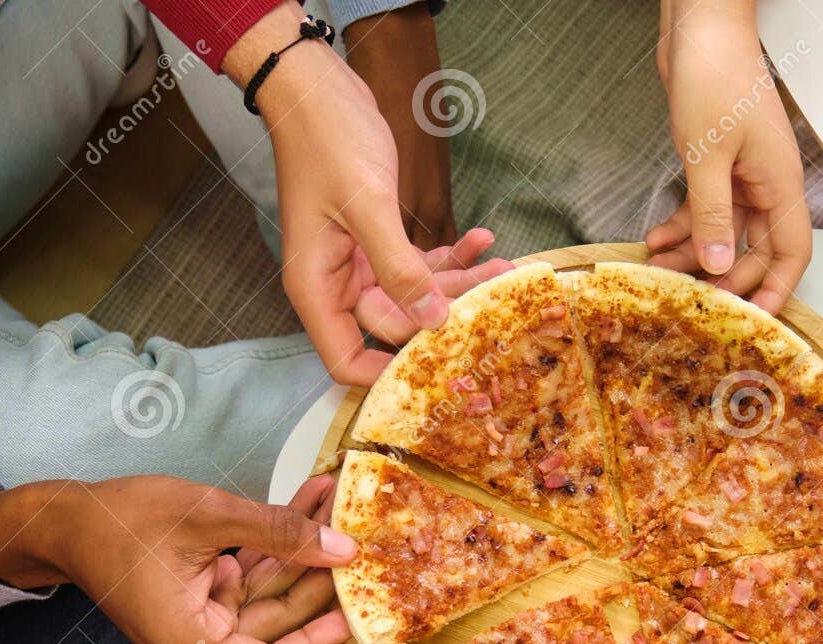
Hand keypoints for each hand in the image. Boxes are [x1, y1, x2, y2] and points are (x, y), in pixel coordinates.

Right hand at [0, 474, 355, 643]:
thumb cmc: (121, 519)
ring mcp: (199, 624)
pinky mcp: (201, 601)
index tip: (350, 611)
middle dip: (316, 575)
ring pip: (267, 596)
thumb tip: (342, 550)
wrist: (64, 519)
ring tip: (335, 504)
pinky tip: (307, 506)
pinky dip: (274, 546)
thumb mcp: (207, 515)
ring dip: (301, 550)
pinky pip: (249, 579)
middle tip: (356, 536)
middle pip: (275, 625)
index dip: (315, 642)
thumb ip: (278, 533)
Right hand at [224, 3, 510, 384]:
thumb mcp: (367, 207)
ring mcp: (359, 264)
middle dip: (445, 318)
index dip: (389, 373)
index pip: (347, 360)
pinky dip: (452, 255)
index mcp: (317, 289)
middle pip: (394, 327)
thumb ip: (399, 268)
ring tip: (505, 268)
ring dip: (460, 282)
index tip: (442, 367)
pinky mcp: (378, 240)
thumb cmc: (328, 143)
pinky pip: (420, 263)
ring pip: (416, 294)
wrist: (318, 89)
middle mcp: (337, 285)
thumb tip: (432, 320)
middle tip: (496, 307)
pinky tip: (483, 238)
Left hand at [647, 0, 811, 314]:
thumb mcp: (707, 157)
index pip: (792, 251)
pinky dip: (683, 225)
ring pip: (723, 230)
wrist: (699, 30)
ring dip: (695, 254)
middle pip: (756, 247)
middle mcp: (765, 183)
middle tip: (696, 300)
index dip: (778, 289)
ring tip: (662, 273)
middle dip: (726, 276)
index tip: (755, 320)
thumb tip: (719, 264)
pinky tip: (656, 240)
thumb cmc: (714, 78)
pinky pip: (704, 207)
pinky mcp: (715, 162)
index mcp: (779, 183)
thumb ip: (712, 215)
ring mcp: (740, 173)